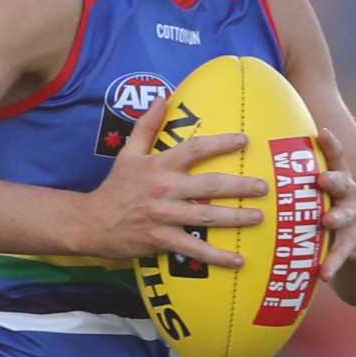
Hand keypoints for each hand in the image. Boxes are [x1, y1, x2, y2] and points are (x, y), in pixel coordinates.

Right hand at [77, 89, 262, 265]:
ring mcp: (164, 217)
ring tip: (258, 217)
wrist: (92, 222)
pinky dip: (216, 257)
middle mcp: (164, 190)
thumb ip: (147, 125)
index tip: (244, 140)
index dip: (220, 143)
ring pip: (206, 218)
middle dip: (239, 186)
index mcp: (159, 166)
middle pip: (209, 186)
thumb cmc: (115, 187)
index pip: (194, 150)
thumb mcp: (128, 153)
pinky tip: (238, 260)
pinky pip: (194, 249)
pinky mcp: (161, 240)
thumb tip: (162, 96)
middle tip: (263, 187)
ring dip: (235, 218)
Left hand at [317, 127, 355, 279]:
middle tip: (322, 179)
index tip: (323, 133)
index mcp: (341, 182)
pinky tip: (323, 274)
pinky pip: (342, 254)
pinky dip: (332, 263)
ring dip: (337, 218)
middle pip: (345, 185)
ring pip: (346, 218)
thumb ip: (304, 180)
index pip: (338, 160)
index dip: (332, 146)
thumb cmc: (338, 211)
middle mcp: (351, 198)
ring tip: (327, 221)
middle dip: (334, 181)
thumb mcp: (328, 195)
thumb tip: (268, 156)